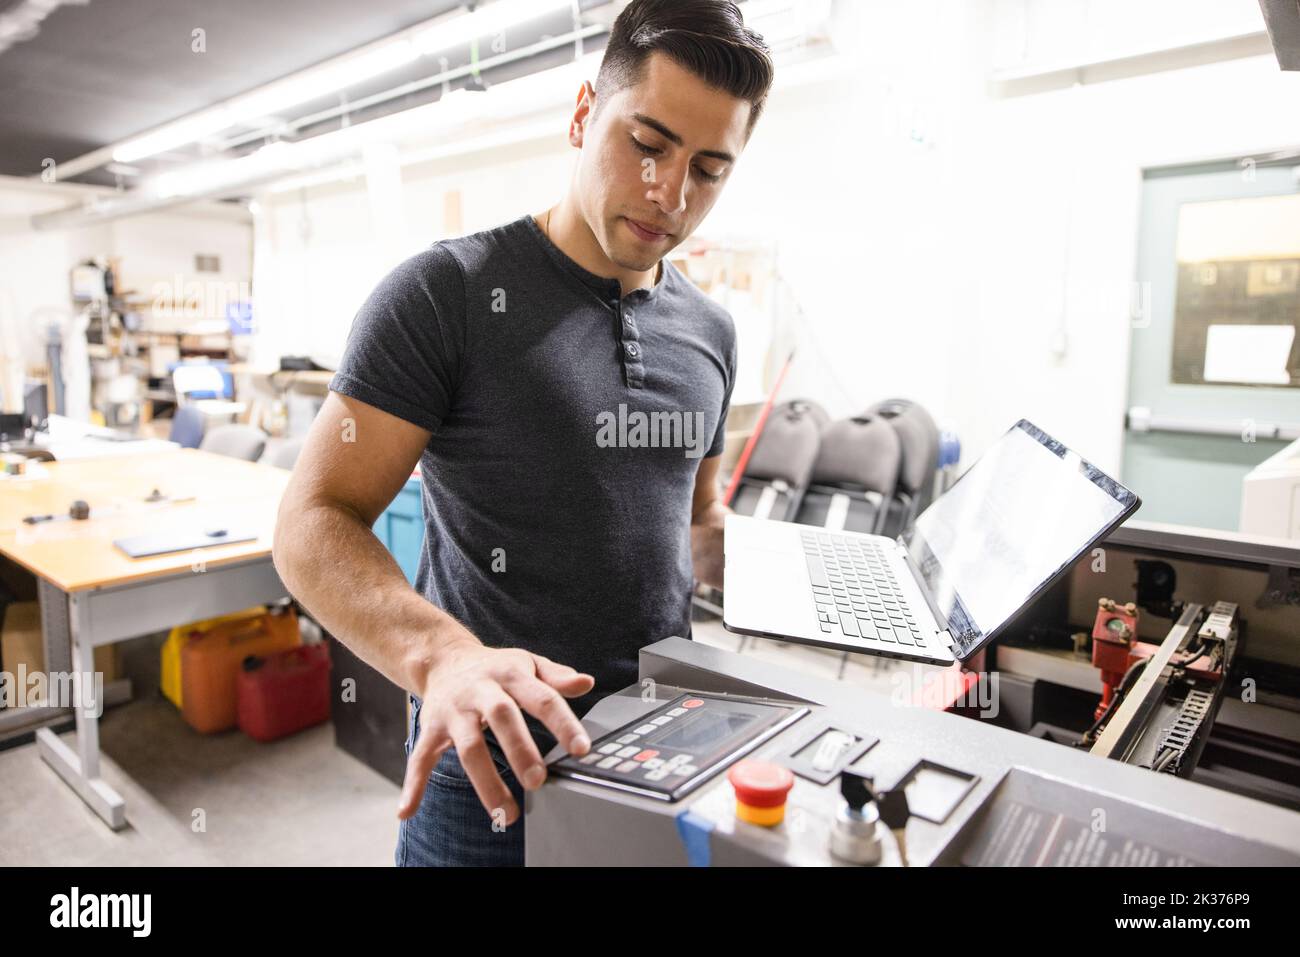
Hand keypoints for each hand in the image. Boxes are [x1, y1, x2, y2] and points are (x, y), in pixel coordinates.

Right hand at [397, 643, 593, 824]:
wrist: (443, 658)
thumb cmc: (495, 667)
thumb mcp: (528, 664)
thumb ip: (556, 677)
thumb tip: (586, 682)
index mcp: (511, 674)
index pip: (542, 698)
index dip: (563, 723)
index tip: (581, 749)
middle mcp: (481, 691)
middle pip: (502, 718)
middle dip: (520, 749)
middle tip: (537, 780)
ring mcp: (455, 711)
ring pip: (468, 747)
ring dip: (485, 782)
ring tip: (505, 813)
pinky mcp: (432, 727)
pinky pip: (421, 756)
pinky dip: (414, 784)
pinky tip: (409, 810)